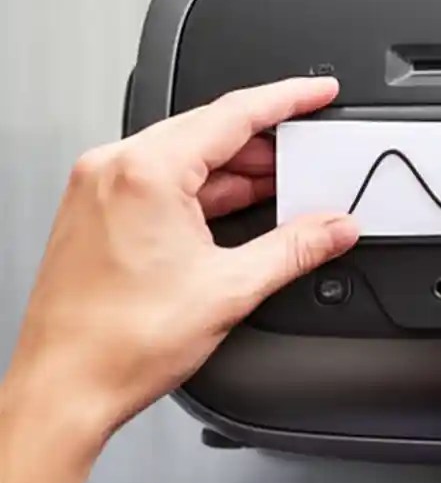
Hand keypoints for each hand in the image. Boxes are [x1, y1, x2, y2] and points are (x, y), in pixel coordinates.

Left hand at [4, 77, 358, 439]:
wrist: (64, 389)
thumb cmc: (119, 343)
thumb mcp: (231, 288)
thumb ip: (295, 248)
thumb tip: (333, 228)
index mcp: (146, 172)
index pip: (233, 113)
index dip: (287, 99)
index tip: (317, 93)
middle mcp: (113, 170)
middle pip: (207, 131)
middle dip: (264, 143)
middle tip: (309, 155)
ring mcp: (98, 190)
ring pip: (183, 157)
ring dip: (233, 170)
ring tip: (280, 190)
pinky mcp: (93, 213)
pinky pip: (158, 180)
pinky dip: (201, 190)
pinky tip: (234, 209)